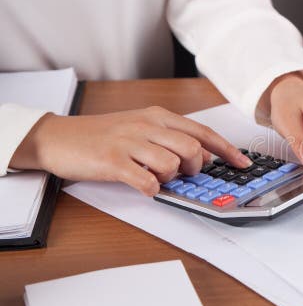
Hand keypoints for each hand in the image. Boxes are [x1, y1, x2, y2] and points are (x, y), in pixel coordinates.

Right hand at [9, 106, 250, 195]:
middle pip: (193, 148)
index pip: (203, 132)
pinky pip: (146, 180)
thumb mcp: (141, 128)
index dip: (227, 150)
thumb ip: (171, 138)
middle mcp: (148, 126)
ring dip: (170, 178)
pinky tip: (143, 186)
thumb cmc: (102, 135)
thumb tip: (203, 158)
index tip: (243, 163)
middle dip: (195, 167)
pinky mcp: (113, 161)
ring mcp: (130, 142)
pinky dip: (151, 189)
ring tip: (153, 176)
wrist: (58, 137)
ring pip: (173, 164)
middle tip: (181, 174)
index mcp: (158, 117)